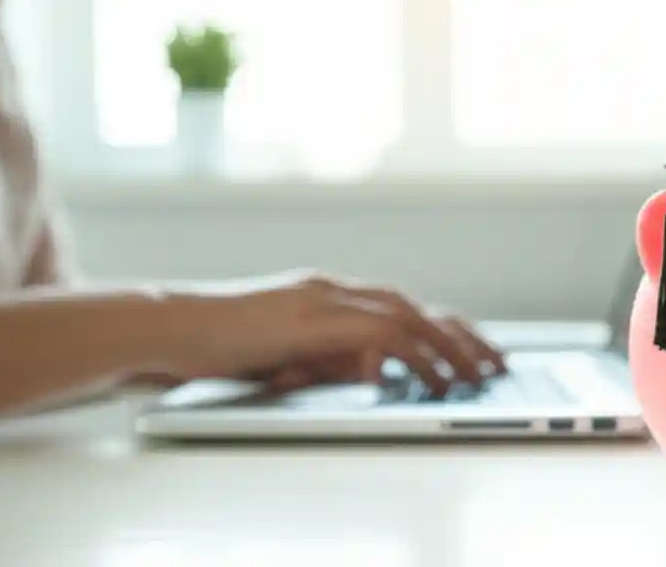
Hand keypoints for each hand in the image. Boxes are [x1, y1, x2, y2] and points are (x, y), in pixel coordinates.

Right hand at [159, 272, 506, 395]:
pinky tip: (429, 376)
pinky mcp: (310, 317)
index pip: (401, 307)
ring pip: (407, 314)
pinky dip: (410, 353)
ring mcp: (322, 298)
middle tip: (496, 362)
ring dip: (448, 346)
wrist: (168, 326)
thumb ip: (333, 359)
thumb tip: (380, 373)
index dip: (444, 329)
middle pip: (416, 306)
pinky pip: (377, 332)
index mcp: (328, 296)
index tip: (474, 352)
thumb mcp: (289, 356)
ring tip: (476, 375)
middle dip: (461, 335)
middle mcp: (332, 290)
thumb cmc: (218, 345)